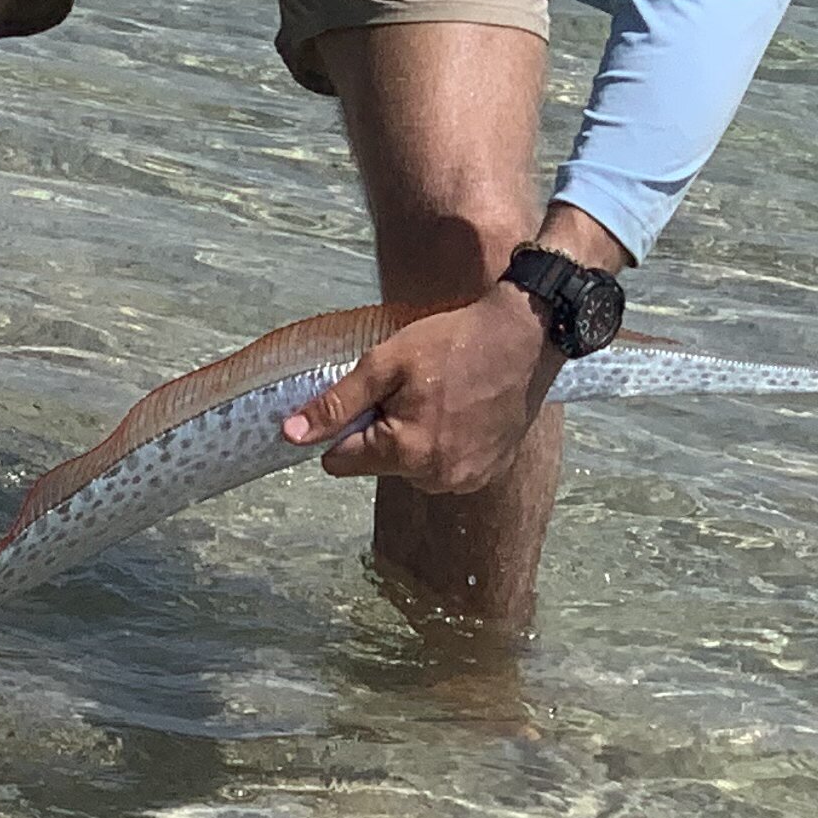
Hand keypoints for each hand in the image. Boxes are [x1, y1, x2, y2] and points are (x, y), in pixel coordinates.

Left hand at [281, 284, 557, 495]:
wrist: (526, 338)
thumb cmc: (453, 343)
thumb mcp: (384, 363)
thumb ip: (336, 404)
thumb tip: (291, 435)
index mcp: (405, 452)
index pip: (339, 462)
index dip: (342, 428)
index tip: (363, 399)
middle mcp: (437, 478)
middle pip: (377, 464)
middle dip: (381, 431)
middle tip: (410, 390)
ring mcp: (468, 479)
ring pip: (411, 467)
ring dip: (414, 439)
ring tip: (439, 397)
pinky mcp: (490, 473)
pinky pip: (445, 467)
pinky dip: (445, 443)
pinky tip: (462, 410)